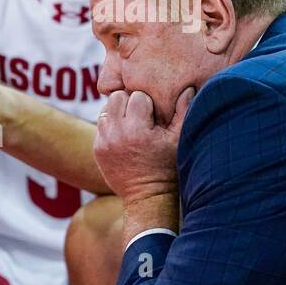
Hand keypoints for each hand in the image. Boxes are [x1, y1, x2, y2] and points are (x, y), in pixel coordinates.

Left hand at [93, 86, 194, 205]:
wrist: (147, 196)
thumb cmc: (167, 167)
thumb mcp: (179, 140)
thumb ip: (183, 111)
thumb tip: (188, 88)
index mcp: (137, 129)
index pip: (137, 95)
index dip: (149, 102)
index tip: (155, 115)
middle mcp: (116, 134)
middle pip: (117, 97)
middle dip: (130, 102)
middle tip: (142, 115)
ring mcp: (103, 142)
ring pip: (106, 109)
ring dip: (118, 112)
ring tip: (133, 123)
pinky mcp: (97, 149)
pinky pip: (101, 124)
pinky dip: (111, 125)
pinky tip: (125, 135)